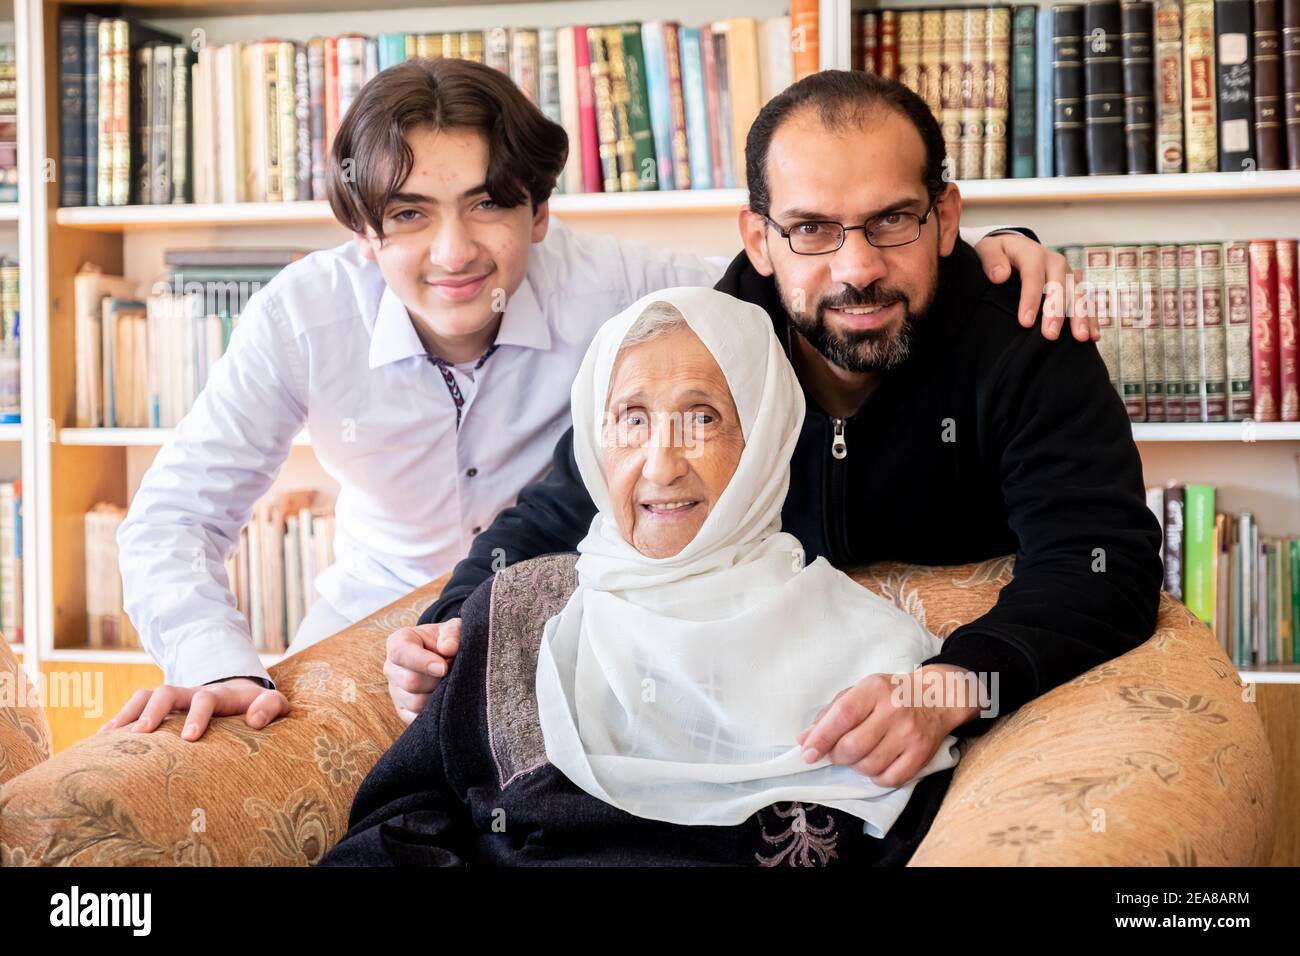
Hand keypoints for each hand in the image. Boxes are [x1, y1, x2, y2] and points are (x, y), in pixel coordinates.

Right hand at [99, 677, 288, 741]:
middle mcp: (191, 693)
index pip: (205, 699)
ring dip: (128, 713)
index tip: (190, 738)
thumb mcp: (273, 703)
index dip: (197, 715)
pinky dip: (117, 720)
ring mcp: (173, 699)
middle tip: (142, 735)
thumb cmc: (257, 704)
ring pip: (145, 696)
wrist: (241, 692)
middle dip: (154, 711)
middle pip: (166, 692)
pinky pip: (134, 707)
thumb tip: (257, 721)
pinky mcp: (161, 708)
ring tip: (110, 738)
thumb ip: (271, 706)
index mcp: (219, 694)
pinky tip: (100, 741)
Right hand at [385, 618, 460, 724]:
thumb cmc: (448, 640)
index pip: (400, 653)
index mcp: (399, 642)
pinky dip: (434, 711)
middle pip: (410, 681)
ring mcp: (395, 691)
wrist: (446, 656)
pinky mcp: (403, 711)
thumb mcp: (453, 630)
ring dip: (438, 696)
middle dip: (437, 680)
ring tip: (448, 683)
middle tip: (453, 673)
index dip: (423, 662)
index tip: (444, 667)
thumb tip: (449, 648)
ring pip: (415, 703)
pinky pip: (416, 718)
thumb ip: (453, 633)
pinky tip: (443, 698)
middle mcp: (391, 667)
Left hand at [794, 664, 979, 787]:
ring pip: (869, 766)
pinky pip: (890, 779)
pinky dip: (876, 778)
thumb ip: (830, 713)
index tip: (807, 753)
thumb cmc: (889, 694)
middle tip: (835, 753)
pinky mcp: (922, 754)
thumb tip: (804, 739)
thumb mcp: (859, 692)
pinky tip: (875, 767)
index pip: (842, 716)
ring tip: (858, 756)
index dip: (821, 738)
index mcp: (873, 689)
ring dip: (856, 766)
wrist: (937, 697)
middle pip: (853, 746)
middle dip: (836, 756)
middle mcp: (893, 710)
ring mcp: (909, 734)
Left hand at [973, 231, 1094, 342]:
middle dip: (1057, 311)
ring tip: (1081, 337)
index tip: (1025, 322)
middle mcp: (1054, 262)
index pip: (1033, 276)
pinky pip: (1085, 300)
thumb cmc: (999, 252)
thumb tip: (1000, 275)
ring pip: (1077, 294)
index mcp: (1033, 253)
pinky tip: (1093, 335)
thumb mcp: (988, 249)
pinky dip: (1091, 317)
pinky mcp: (1072, 284)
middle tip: (1051, 335)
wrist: (1014, 246)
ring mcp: (1066, 273)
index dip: (1031, 299)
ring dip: (1081, 316)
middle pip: (1059, 286)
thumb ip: (992, 260)